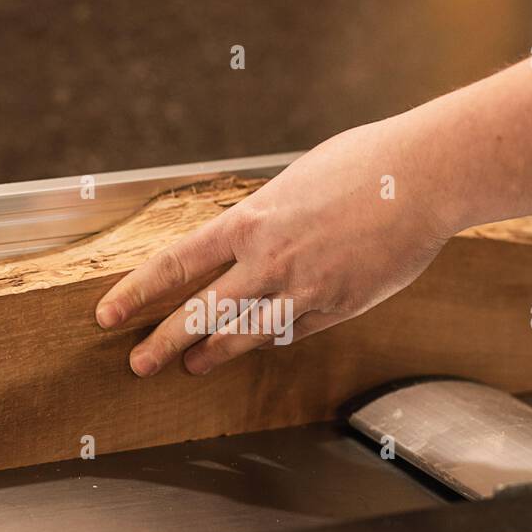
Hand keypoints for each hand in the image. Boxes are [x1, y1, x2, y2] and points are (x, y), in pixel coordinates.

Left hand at [94, 120, 454, 376]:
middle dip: (163, 342)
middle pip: (201, 313)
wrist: (424, 177)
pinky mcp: (339, 307)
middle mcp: (269, 261)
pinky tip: (251, 349)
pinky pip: (294, 332)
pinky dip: (270, 341)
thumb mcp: (296, 181)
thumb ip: (265, 218)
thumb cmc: (364, 165)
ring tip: (190, 366)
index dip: (137, 293)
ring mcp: (305, 290)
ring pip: (245, 335)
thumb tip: (246, 242)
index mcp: (250, 220)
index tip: (108, 314)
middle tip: (137, 364)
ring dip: (212, 354)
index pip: (175, 264)